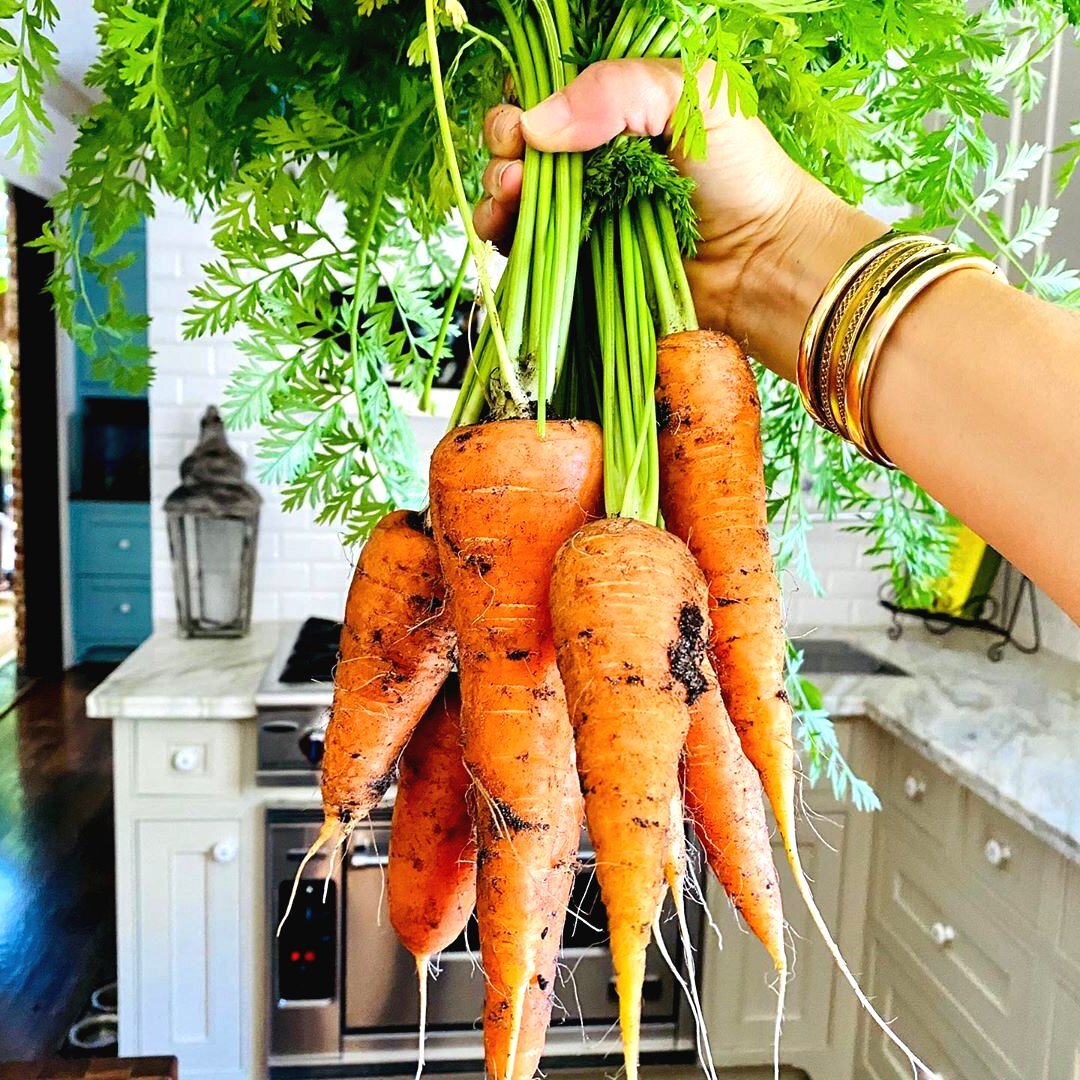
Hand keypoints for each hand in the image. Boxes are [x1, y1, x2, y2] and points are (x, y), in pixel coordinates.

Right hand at [474, 58, 883, 381]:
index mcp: (617, 113)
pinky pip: (532, 252)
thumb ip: (616, 90)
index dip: (520, 114)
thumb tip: (535, 127)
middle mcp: (596, 162)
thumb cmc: (744, 174)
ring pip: (517, 202)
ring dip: (497, 199)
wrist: (766, 263)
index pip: (545, 102)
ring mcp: (588, 216)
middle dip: (503, 158)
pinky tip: (507, 237)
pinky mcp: (586, 266)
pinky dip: (508, 243)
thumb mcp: (691, 95)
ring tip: (507, 204)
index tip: (519, 134)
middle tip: (514, 175)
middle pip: (521, 151)